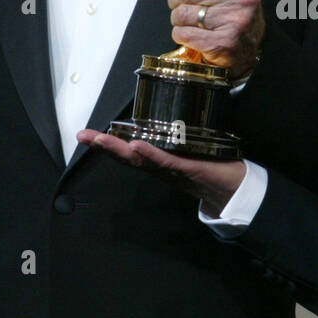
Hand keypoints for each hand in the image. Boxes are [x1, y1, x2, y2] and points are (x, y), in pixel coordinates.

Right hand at [76, 130, 245, 215]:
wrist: (235, 193)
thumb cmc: (214, 171)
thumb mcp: (191, 155)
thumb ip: (179, 145)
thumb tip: (170, 124)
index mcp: (160, 162)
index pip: (129, 151)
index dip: (108, 144)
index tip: (86, 135)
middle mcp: (162, 168)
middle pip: (128, 157)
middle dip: (104, 146)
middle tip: (83, 136)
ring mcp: (172, 170)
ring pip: (142, 159)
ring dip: (120, 149)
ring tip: (101, 139)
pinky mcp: (188, 169)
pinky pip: (167, 161)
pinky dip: (151, 154)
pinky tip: (137, 146)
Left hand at [152, 0, 264, 79]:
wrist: (246, 50)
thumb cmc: (229, 14)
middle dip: (177, 1)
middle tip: (188, 8)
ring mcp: (235, 20)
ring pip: (182, 13)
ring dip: (179, 20)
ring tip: (193, 23)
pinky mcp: (224, 43)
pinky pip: (183, 33)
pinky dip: (182, 35)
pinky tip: (195, 36)